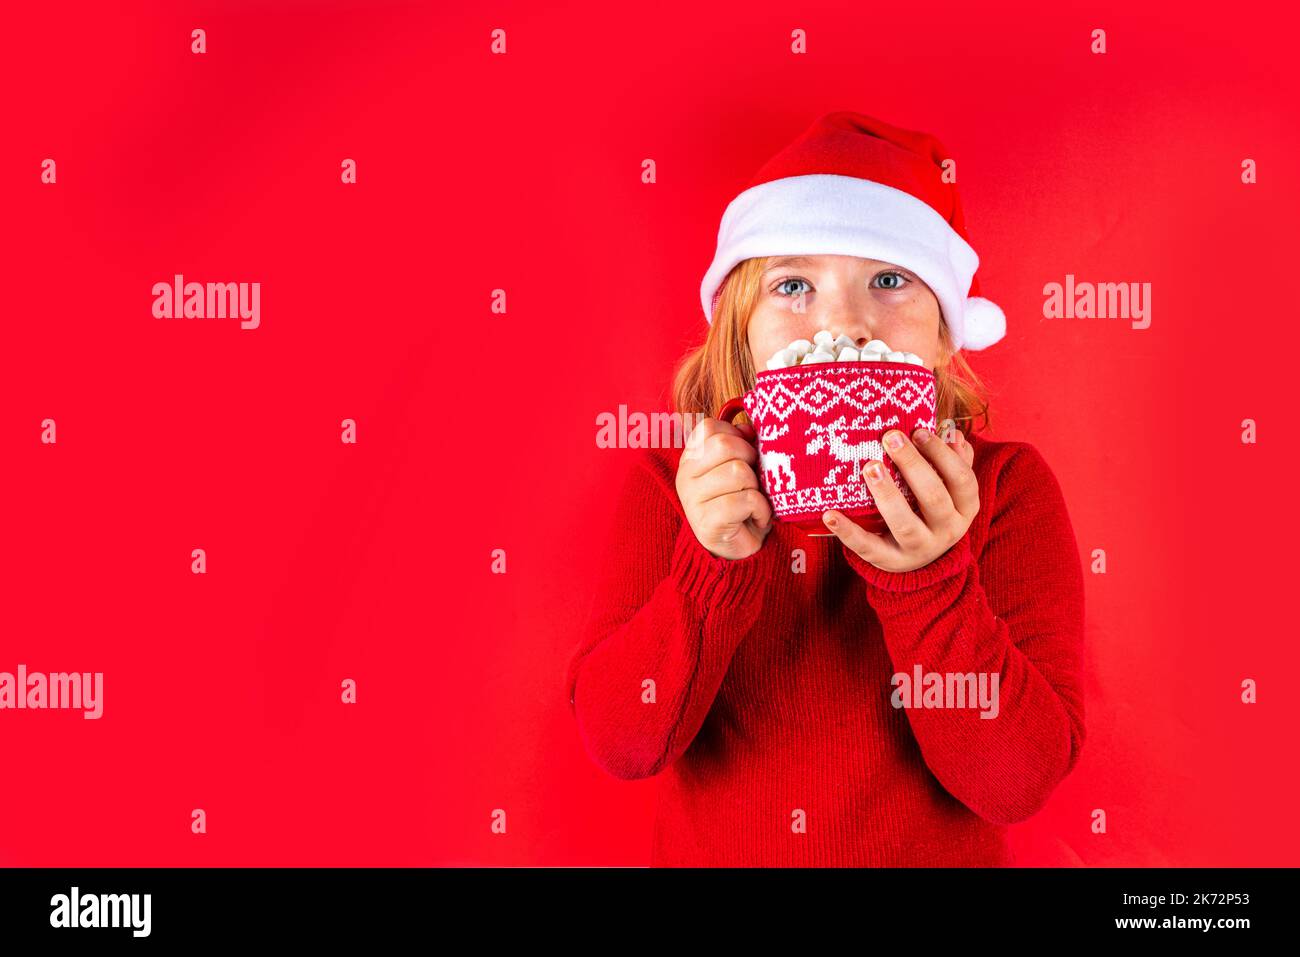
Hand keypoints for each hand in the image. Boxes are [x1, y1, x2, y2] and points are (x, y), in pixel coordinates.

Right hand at [676, 417, 773, 560]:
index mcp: (691, 458)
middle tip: (751, 482)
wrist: (739, 549)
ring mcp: (692, 500)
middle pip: (725, 445)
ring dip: (756, 488)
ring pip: (738, 472)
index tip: (744, 457)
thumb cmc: (742, 503)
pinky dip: (760, 509)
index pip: (709, 427)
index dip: (736, 437)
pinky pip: (745, 500)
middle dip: (749, 460)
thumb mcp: (741, 466)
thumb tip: (749, 427)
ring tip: (751, 502)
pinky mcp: (706, 523)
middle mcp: (685, 476)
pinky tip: (755, 518)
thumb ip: (741, 443)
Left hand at [821, 419, 977, 572]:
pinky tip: (830, 514)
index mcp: (964, 508)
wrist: (919, 558)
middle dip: (912, 465)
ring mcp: (919, 549)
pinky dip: (847, 531)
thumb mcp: (949, 489)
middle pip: (933, 497)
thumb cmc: (931, 510)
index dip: (942, 454)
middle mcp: (947, 530)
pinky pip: (867, 546)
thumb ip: (954, 462)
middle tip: (890, 438)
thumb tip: (955, 435)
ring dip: (887, 494)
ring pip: (904, 524)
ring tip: (870, 468)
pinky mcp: (889, 560)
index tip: (918, 430)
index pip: (961, 479)